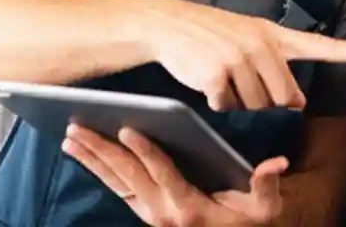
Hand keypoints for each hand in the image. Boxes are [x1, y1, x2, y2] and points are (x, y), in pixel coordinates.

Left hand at [62, 124, 285, 226]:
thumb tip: (276, 163)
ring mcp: (150, 214)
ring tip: (70, 137)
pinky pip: (114, 188)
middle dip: (102, 150)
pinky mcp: (143, 213)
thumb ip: (266, 186)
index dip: (147, 152)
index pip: (164, 175)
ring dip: (91, 159)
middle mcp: (164, 213)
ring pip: (115, 182)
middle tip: (79, 128)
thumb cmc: (248, 224)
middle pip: (129, 177)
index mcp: (190, 208)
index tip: (129, 129)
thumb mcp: (264, 210)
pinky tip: (79, 152)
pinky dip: (96, 169)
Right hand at [131, 0, 345, 110]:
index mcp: (268, 33)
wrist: (168, 24)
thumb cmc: (208, 32)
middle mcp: (258, 45)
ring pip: (254, 105)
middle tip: (242, 83)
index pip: (307, 42)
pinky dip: (216, 101)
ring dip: (237, 100)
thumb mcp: (244, 35)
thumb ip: (274, 64)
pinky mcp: (217, 75)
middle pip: (282, 96)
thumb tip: (297, 102)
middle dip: (265, 99)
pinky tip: (206, 81)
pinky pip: (226, 106)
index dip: (333, 49)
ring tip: (221, 75)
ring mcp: (238, 59)